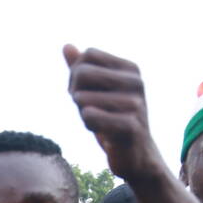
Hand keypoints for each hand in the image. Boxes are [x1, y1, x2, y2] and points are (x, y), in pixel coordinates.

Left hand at [64, 45, 161, 182]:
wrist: (136, 155)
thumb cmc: (113, 120)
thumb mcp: (96, 92)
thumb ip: (81, 69)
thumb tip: (66, 46)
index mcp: (131, 69)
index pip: (88, 55)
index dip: (77, 73)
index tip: (84, 92)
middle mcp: (136, 82)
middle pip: (82, 72)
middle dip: (75, 92)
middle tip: (85, 108)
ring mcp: (136, 104)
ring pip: (83, 97)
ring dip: (82, 112)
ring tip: (97, 122)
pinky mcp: (131, 126)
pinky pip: (90, 117)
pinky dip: (88, 124)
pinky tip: (101, 132)